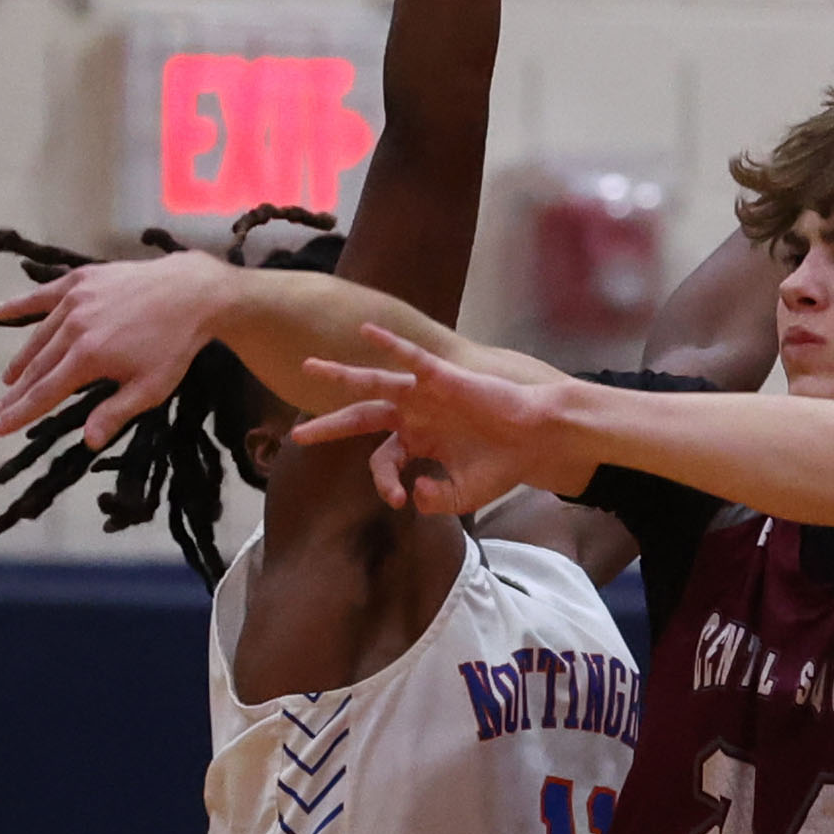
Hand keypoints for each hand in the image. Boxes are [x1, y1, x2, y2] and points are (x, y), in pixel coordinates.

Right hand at [0, 252, 241, 443]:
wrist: (191, 292)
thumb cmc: (174, 346)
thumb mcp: (150, 388)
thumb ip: (115, 412)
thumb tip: (88, 441)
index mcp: (88, 358)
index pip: (44, 393)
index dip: (19, 413)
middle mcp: (73, 328)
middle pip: (36, 367)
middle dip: (16, 394)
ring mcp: (75, 301)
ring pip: (39, 336)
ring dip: (21, 360)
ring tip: (9, 381)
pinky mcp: (81, 280)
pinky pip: (43, 294)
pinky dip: (21, 304)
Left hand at [293, 329, 557, 517]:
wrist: (535, 441)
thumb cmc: (503, 465)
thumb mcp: (463, 494)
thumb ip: (436, 501)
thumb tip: (413, 496)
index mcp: (418, 442)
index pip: (385, 462)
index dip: (386, 483)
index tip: (400, 499)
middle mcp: (415, 416)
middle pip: (363, 418)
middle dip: (330, 425)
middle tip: (298, 436)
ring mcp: (425, 396)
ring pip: (375, 384)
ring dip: (342, 376)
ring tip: (311, 368)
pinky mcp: (443, 379)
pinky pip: (411, 358)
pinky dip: (390, 344)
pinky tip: (367, 332)